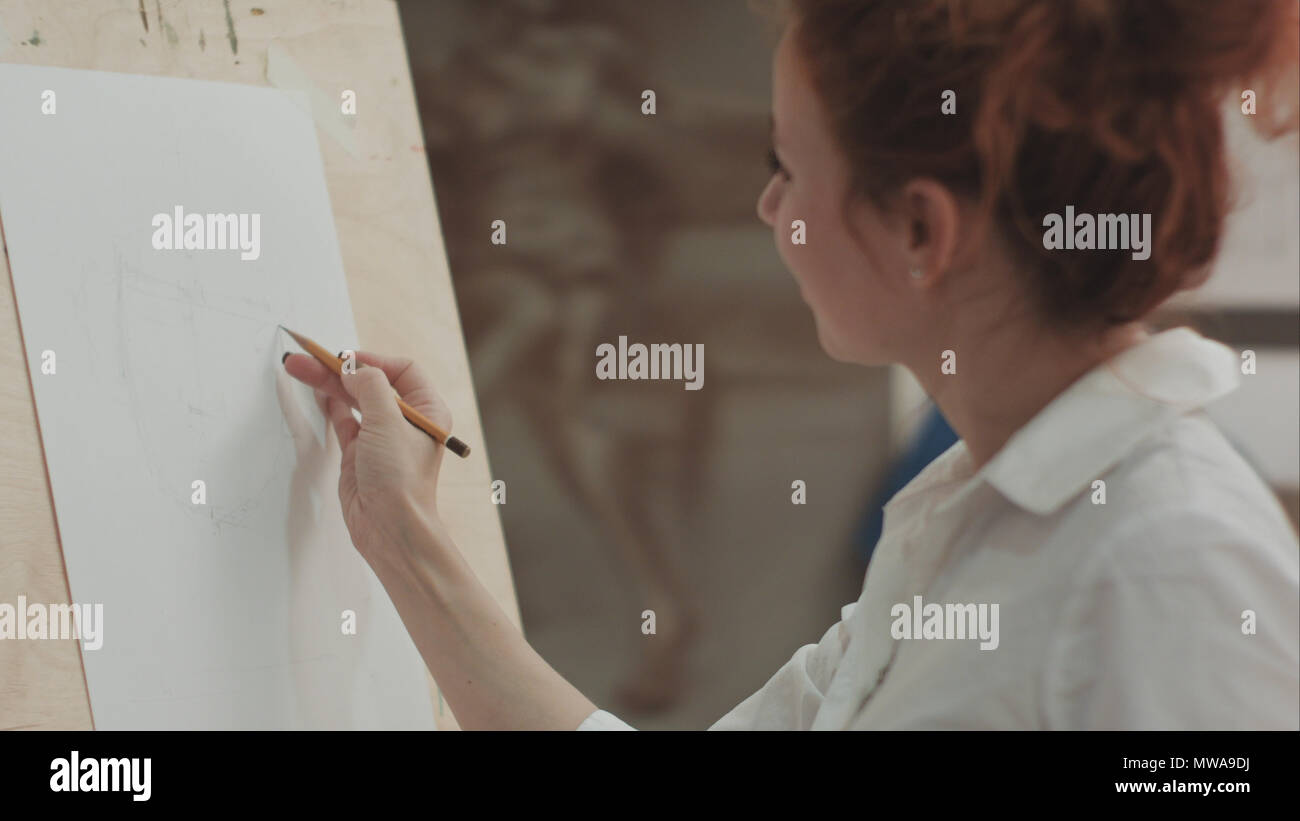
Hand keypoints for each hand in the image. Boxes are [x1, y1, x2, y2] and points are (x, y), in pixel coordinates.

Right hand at [283, 350, 452, 573]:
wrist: (389, 527)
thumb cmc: (400, 479)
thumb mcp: (388, 422)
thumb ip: (370, 387)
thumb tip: (354, 368)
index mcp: (427, 410)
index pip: (403, 370)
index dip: (373, 361)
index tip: (345, 359)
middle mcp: (406, 422)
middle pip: (371, 383)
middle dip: (339, 369)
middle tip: (307, 357)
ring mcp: (381, 437)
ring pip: (353, 400)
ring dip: (328, 384)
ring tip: (299, 367)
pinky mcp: (360, 453)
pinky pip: (344, 420)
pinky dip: (330, 404)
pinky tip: (317, 391)